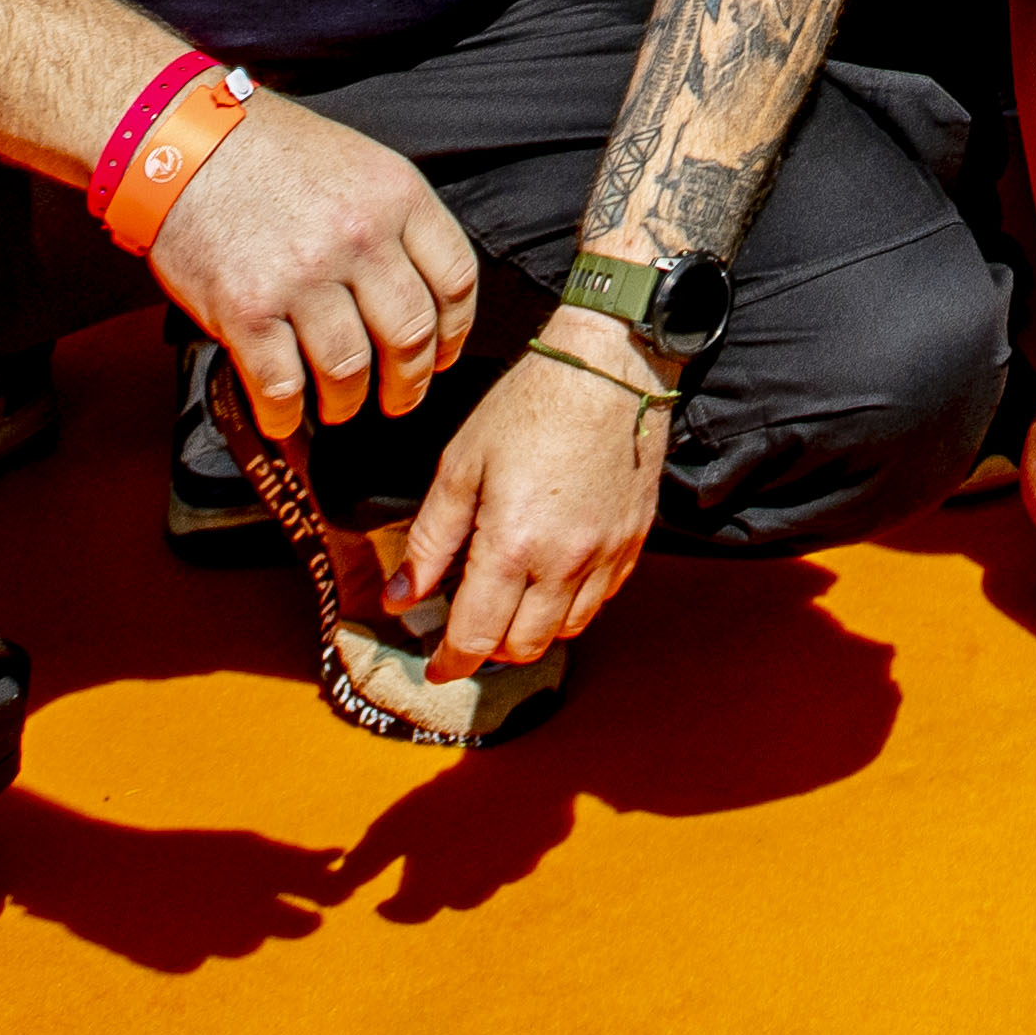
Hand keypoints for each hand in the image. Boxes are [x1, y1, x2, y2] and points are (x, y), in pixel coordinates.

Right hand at [148, 88, 480, 430]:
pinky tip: (286, 417)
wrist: (178, 139)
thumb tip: (416, 292)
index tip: (443, 354)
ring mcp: (301, 276)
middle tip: (398, 397)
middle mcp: (358, 237)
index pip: (455, 279)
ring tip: (339, 406)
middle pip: (411, 333)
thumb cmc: (268, 150)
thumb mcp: (356, 161)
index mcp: (395, 195)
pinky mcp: (246, 309)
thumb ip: (392, 220)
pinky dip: (287, 416)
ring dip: (347, 402)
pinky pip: (282, 387)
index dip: (454, 331)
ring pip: (350, 370)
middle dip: (409, 381)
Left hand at [398, 330, 681, 669]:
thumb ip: (429, 540)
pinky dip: (571, 605)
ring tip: (509, 602)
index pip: (475, 636)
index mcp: (512, 547)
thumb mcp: (460, 467)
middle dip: (488, 649)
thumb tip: (400, 597)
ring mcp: (606, 556)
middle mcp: (564, 564)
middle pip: (522, 647)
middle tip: (467, 628)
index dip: (449, 662)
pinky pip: (601, 600)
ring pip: (566, 631)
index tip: (436, 665)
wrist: (608, 369)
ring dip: (531, 631)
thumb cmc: (528, 407)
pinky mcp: (634, 542)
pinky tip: (551, 577)